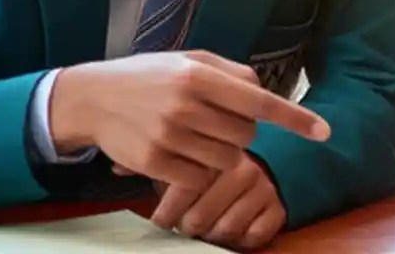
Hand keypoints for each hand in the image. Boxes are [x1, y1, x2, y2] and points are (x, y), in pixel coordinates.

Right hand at [51, 50, 329, 191]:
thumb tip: (265, 92)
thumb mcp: (189, 60)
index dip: (295, 119)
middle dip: (240, 131)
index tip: (324, 132)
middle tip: (214, 121)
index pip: (260, 101)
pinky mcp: (154, 163)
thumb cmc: (149, 77)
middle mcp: (186, 104)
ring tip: (195, 136)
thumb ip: (231, 73)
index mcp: (199, 74)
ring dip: (221, 153)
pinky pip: (200, 178)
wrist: (90, 98)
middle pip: (247, 134)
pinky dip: (198, 171)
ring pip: (227, 160)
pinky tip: (180, 154)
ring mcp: (169, 136)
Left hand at [149, 154, 285, 250]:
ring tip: (207, 226)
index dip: (167, 214)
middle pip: (200, 218)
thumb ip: (149, 163)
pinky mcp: (277, 207)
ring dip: (213, 234)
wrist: (245, 167)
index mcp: (215, 154)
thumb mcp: (177, 159)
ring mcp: (263, 187)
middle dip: (189, 226)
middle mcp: (243, 168)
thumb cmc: (202, 170)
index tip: (163, 219)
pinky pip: (255, 235)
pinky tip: (233, 229)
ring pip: (226, 229)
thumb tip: (117, 169)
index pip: (184, 190)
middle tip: (186, 223)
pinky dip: (242, 239)